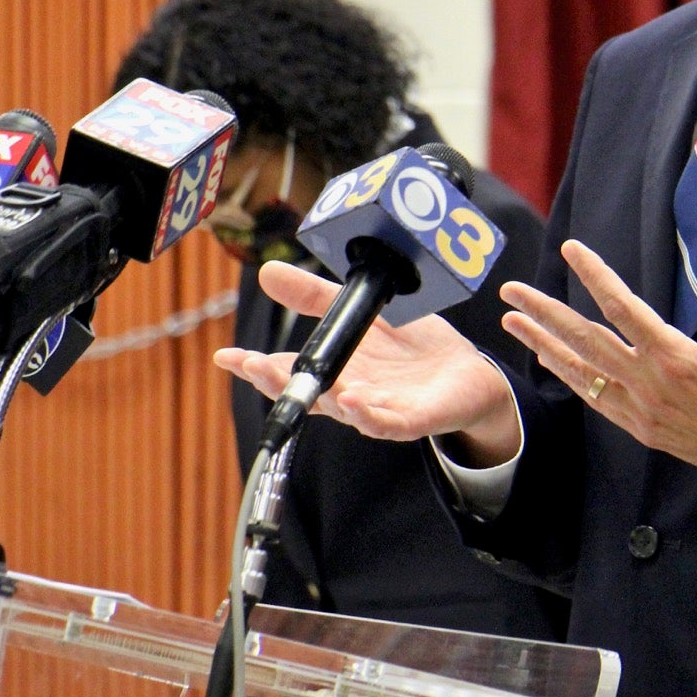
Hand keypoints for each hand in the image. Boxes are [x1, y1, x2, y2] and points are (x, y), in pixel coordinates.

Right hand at [212, 260, 520, 457]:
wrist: (469, 374)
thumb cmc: (414, 349)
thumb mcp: (362, 315)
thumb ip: (316, 299)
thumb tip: (266, 273)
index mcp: (337, 371)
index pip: (290, 372)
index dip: (256, 367)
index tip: (226, 357)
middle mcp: (351, 395)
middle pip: (308, 394)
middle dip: (278, 384)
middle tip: (252, 367)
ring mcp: (380, 410)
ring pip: (343, 410)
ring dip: (323, 398)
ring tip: (305, 382)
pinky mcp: (413, 420)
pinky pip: (387, 423)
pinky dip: (369, 415)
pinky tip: (355, 401)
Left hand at [499, 242, 696, 496]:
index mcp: (678, 359)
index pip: (624, 309)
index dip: (595, 276)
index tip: (570, 250)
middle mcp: (651, 385)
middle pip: (586, 341)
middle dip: (545, 313)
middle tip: (510, 290)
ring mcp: (643, 411)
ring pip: (582, 373)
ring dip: (544, 345)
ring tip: (512, 321)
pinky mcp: (643, 430)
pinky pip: (596, 399)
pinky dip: (570, 376)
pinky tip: (551, 360)